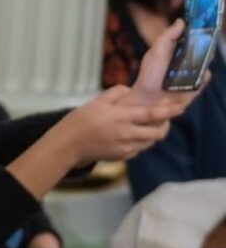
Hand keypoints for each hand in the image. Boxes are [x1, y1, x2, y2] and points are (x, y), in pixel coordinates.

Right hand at [58, 20, 196, 163]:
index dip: (169, 111)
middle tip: (162, 119)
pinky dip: (140, 142)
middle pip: (158, 132)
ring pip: (151, 142)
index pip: (152, 115)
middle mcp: (127, 133)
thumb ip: (115, 93)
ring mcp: (126, 147)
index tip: (180, 107)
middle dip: (165, 125)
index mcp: (121, 117)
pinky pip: (139, 149)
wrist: (68, 145)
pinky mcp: (123, 156)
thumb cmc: (80, 120)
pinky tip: (130, 136)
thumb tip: (129, 91)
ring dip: (153, 134)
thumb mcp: (96, 101)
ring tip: (146, 127)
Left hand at [118, 18, 204, 111]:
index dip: (198, 31)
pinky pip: (203, 81)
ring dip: (206, 60)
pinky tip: (204, 72)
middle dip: (206, 45)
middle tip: (209, 38)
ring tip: (207, 53)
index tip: (205, 22)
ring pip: (204, 65)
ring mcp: (190, 76)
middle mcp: (184, 63)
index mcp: (174, 52)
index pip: (190, 39)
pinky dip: (204, 77)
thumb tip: (181, 21)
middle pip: (201, 51)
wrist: (145, 102)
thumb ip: (167, 37)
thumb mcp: (156, 52)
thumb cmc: (148, 76)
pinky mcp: (194, 89)